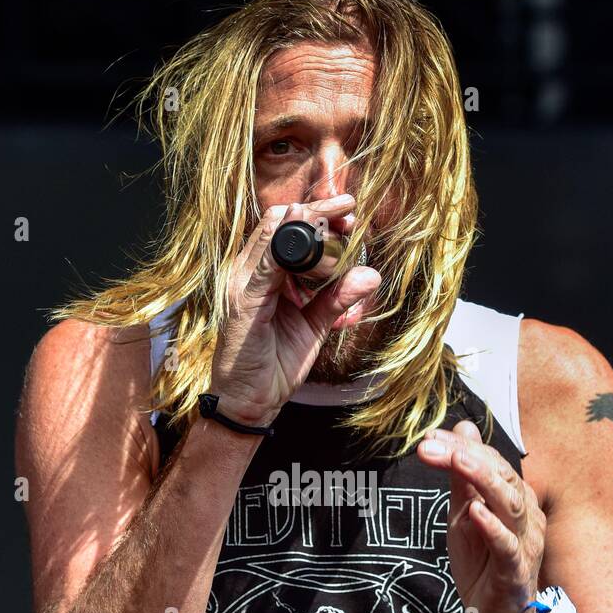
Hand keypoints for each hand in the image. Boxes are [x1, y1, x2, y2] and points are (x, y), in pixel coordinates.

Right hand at [209, 194, 380, 426]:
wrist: (249, 402)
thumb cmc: (275, 364)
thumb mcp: (314, 326)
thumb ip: (337, 298)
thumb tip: (371, 274)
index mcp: (263, 274)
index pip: (286, 228)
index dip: (318, 215)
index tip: (349, 217)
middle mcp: (248, 272)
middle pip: (279, 221)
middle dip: (318, 211)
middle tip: (349, 211)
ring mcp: (241, 284)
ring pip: (271, 233)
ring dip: (309, 222)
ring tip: (340, 222)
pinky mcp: (242, 302)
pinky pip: (265, 265)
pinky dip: (287, 246)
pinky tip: (310, 238)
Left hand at [417, 420, 546, 612]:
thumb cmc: (482, 563)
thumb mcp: (463, 516)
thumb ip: (462, 477)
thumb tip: (462, 429)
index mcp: (513, 497)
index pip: (490, 463)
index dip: (461, 447)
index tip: (429, 437)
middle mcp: (524, 514)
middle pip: (502, 476)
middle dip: (467, 457)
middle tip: (432, 445)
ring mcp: (524, 542)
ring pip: (511, 504)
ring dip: (484, 481)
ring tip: (459, 462)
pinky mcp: (516, 570)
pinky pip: (508, 546)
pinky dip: (493, 528)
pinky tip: (477, 512)